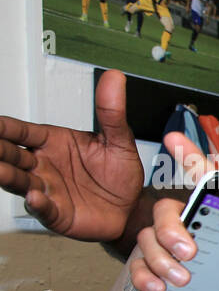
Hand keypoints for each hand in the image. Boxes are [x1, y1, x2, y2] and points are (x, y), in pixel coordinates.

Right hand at [0, 70, 142, 239]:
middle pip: (12, 155)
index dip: (5, 128)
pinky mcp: (57, 213)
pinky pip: (44, 208)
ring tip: (0, 170)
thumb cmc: (120, 175)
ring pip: (20, 181)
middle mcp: (43, 165)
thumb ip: (111, 112)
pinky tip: (34, 197)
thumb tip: (114, 77)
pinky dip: (38, 204)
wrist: (132, 208)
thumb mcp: (119, 141)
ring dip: (8, 175)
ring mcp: (47, 189)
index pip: (21, 132)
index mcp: (51, 143)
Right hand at [129, 197, 197, 290]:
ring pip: (147, 243)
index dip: (183, 213)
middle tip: (188, 256)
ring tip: (181, 280)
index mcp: (216, 225)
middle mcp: (188, 234)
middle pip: (162, 218)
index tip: (194, 239)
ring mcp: (171, 253)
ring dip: (159, 260)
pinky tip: (158, 289)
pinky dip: (144, 278)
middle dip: (169, 234)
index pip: (191, 204)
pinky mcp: (159, 275)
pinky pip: (140, 270)